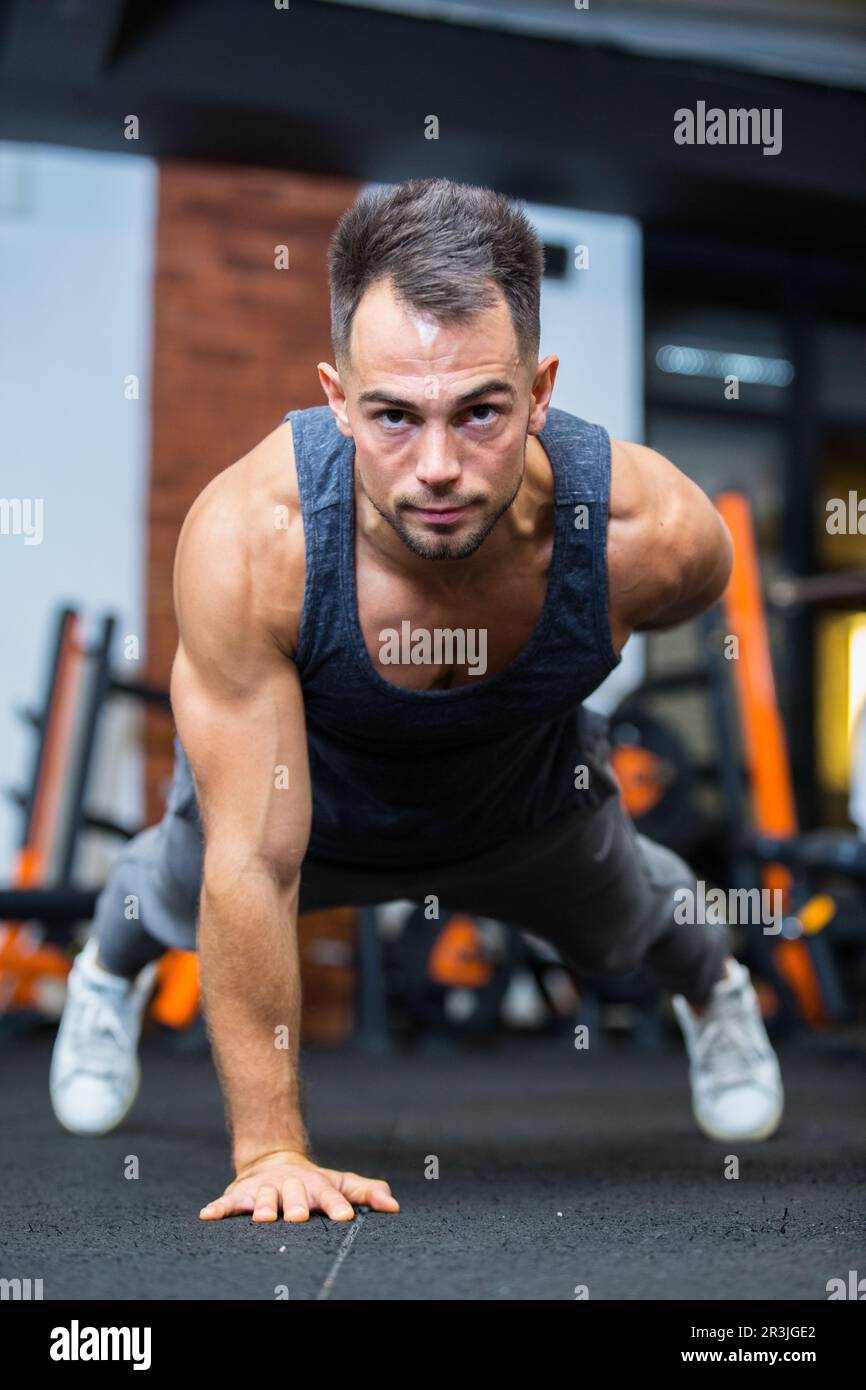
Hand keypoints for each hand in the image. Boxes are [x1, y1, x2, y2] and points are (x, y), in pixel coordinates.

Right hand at [199, 1149, 399, 1222]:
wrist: (275, 1160)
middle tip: (298, 1217)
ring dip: (261, 1207)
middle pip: (294, 1196)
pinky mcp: (239, 1194)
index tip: (344, 1217)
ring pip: (262, 1198)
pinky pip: (226, 1203)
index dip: (337, 1205)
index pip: (330, 1196)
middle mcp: (290, 1186)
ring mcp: (264, 1189)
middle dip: (295, 1206)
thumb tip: (394, 1205)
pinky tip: (208, 1215)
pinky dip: (217, 1208)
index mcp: (316, 1186)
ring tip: (261, 1218)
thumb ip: (367, 1193)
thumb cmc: (313, 1183)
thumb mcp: (341, 1183)